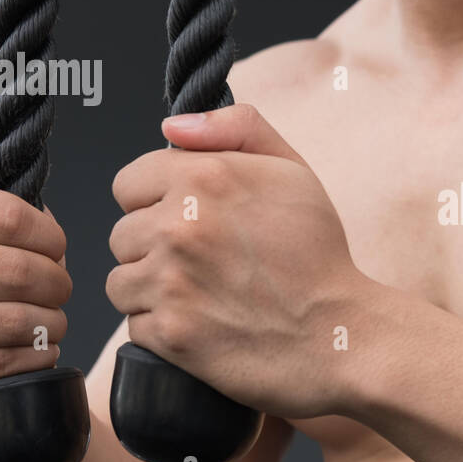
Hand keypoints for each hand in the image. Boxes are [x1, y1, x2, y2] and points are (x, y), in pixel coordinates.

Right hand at [0, 133, 71, 409]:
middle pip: (17, 271)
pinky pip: (0, 362)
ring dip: (50, 322)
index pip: (12, 217)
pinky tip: (37, 347)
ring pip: (13, 320)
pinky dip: (34, 355)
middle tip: (59, 288)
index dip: (51, 236)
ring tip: (52, 318)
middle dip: (56, 283)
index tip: (56, 248)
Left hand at [106, 103, 370, 418]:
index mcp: (205, 178)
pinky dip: (164, 328)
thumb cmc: (319, 255)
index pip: (128, 183)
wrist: (340, 334)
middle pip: (122, 234)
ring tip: (203, 294)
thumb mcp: (293, 171)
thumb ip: (236, 127)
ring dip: (153, 289)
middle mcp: (179, 226)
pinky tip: (204, 323)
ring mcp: (170, 283)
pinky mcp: (170, 333)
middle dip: (155, 247)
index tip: (191, 220)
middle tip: (207, 262)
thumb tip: (171, 127)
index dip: (157, 201)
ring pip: (121, 281)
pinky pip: (135, 324)